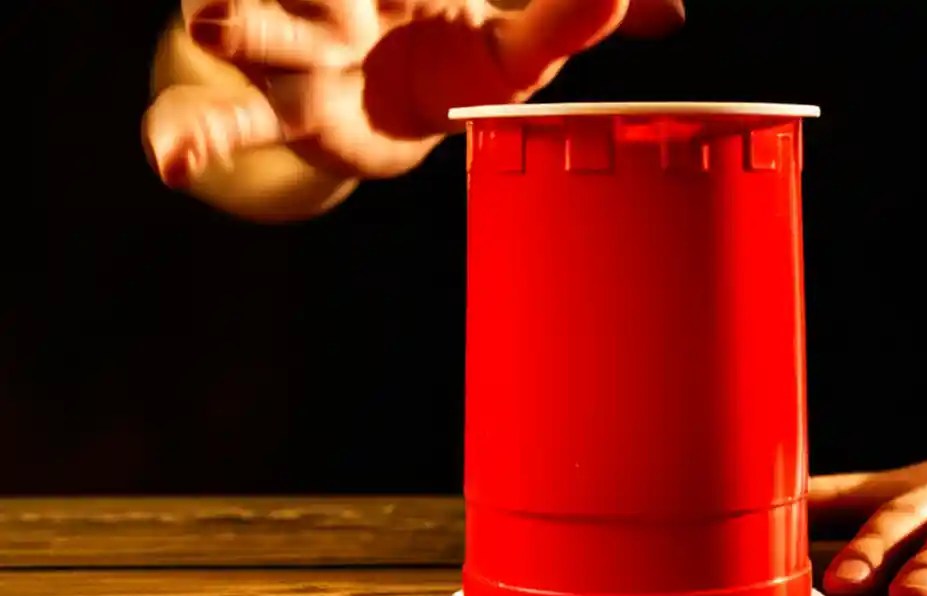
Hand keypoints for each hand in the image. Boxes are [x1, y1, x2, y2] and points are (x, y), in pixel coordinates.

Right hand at [143, 0, 683, 186]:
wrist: (394, 98)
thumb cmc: (459, 53)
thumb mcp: (519, 41)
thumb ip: (574, 21)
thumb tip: (670, 14)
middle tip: (352, 6)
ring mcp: (301, 49)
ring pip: (262, 32)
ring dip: (246, 29)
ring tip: (213, 22)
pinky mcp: (280, 109)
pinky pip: (226, 122)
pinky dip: (187, 136)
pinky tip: (168, 161)